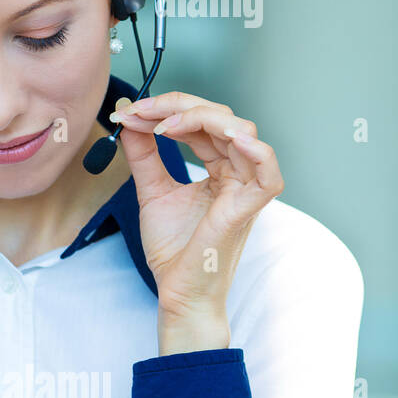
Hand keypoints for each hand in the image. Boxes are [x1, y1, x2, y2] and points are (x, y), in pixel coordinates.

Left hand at [108, 91, 284, 346]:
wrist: (177, 291)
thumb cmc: (173, 249)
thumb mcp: (152, 190)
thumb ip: (143, 154)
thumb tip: (130, 119)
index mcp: (220, 168)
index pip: (202, 122)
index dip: (168, 109)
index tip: (131, 111)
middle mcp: (237, 174)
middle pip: (222, 118)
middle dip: (178, 106)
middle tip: (140, 111)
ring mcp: (245, 190)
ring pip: (242, 133)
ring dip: (201, 118)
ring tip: (163, 125)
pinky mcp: (248, 209)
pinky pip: (268, 174)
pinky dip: (254, 150)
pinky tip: (227, 136)